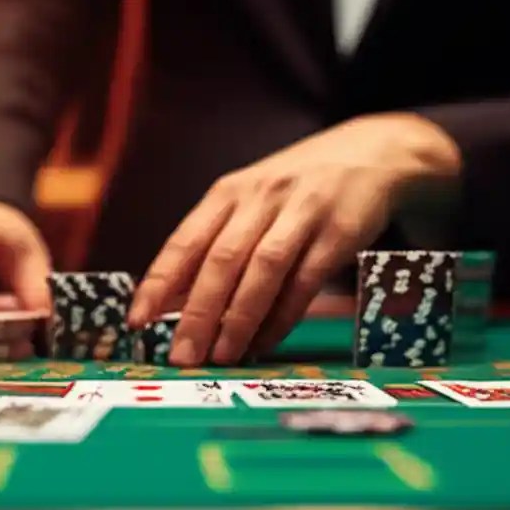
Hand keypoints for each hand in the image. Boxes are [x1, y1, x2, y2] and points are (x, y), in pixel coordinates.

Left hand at [127, 113, 460, 365]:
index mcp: (229, 192)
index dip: (158, 283)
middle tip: (181, 355)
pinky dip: (281, 316)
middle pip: (221, 259)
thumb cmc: (298, 189)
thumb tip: (172, 301)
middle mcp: (261, 197)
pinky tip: (263, 342)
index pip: (185, 241)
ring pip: (263, 270)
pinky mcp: (339, 231)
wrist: (372, 153)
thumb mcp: (252, 201)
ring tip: (220, 357)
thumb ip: (216, 244)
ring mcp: (302, 212)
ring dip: (238, 318)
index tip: (137, 321)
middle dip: (197, 312)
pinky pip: (305, 281)